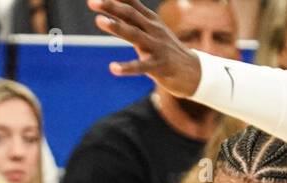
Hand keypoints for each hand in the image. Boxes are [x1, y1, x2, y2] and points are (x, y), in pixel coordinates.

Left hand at [88, 0, 202, 95]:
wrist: (194, 72)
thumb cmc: (166, 50)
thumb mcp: (152, 31)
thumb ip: (133, 21)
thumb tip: (113, 6)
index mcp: (151, 20)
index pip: (131, 4)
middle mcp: (153, 30)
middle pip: (130, 15)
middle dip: (111, 7)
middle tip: (92, 2)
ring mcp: (157, 47)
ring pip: (134, 35)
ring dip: (116, 27)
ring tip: (99, 21)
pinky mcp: (159, 66)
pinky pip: (141, 67)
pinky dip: (126, 67)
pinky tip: (113, 68)